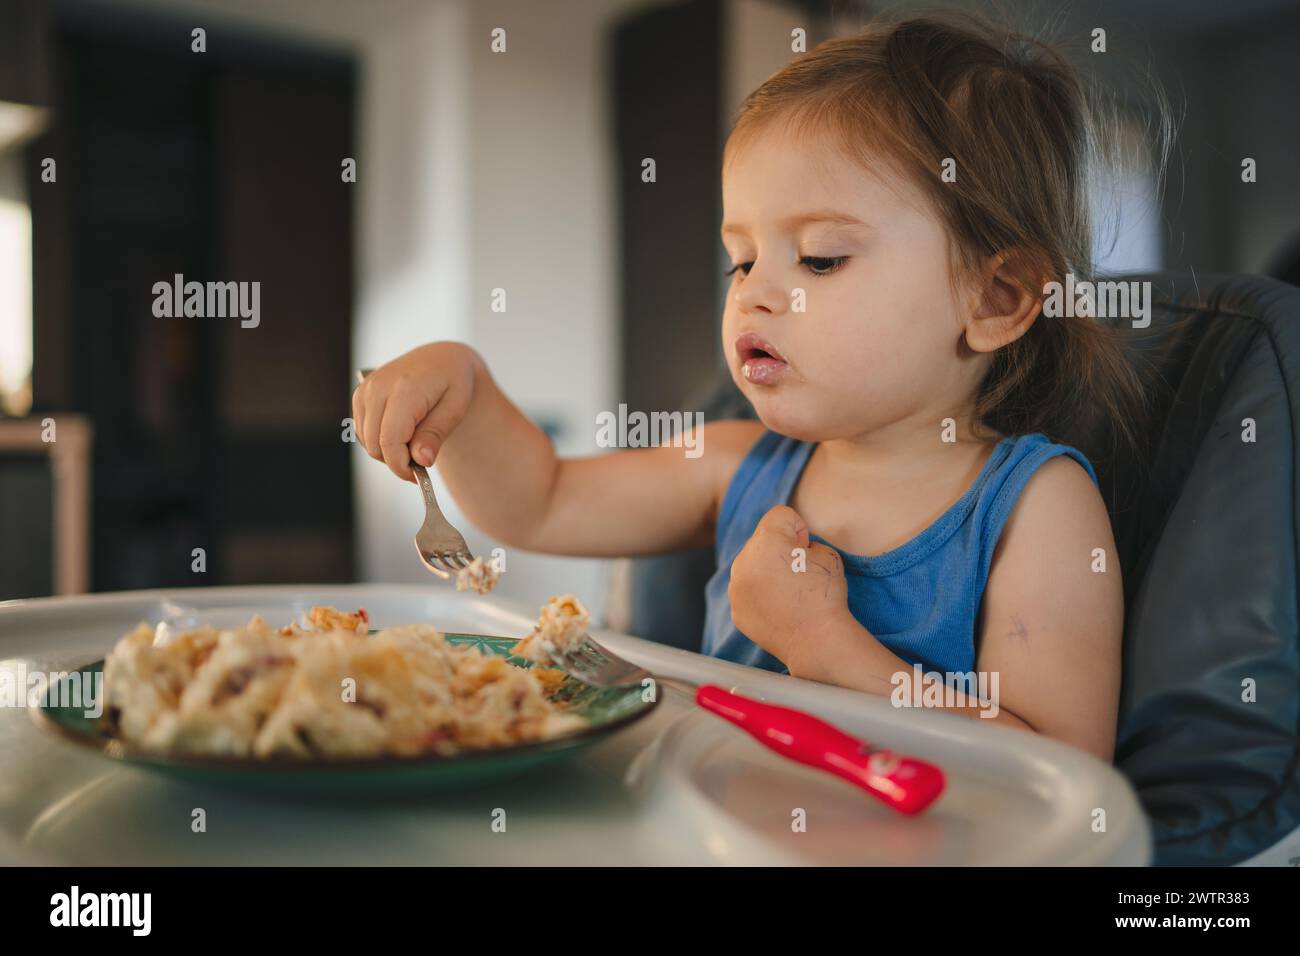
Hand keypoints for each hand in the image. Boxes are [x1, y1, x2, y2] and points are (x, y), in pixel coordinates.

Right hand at [352, 342, 480, 481]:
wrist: (441, 359)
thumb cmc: (453, 382)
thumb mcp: (455, 408)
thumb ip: (435, 434)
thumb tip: (421, 461)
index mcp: (404, 389)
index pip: (390, 441)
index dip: (401, 466)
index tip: (418, 476)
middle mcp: (378, 388)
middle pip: (376, 445)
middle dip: (397, 461)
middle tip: (421, 460)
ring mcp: (365, 390)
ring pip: (367, 442)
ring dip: (388, 452)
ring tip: (414, 443)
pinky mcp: (360, 395)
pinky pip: (363, 432)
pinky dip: (379, 441)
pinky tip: (401, 435)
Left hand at [727, 505, 851, 669]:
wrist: (817, 640)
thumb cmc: (824, 595)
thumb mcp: (827, 553)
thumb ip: (804, 541)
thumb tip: (792, 548)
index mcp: (766, 539)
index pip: (780, 515)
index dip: (799, 529)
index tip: (806, 550)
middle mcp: (744, 559)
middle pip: (762, 540)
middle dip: (778, 550)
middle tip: (799, 574)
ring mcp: (736, 586)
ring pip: (751, 565)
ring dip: (766, 572)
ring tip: (790, 593)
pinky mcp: (736, 608)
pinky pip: (747, 590)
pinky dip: (760, 595)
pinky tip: (780, 607)